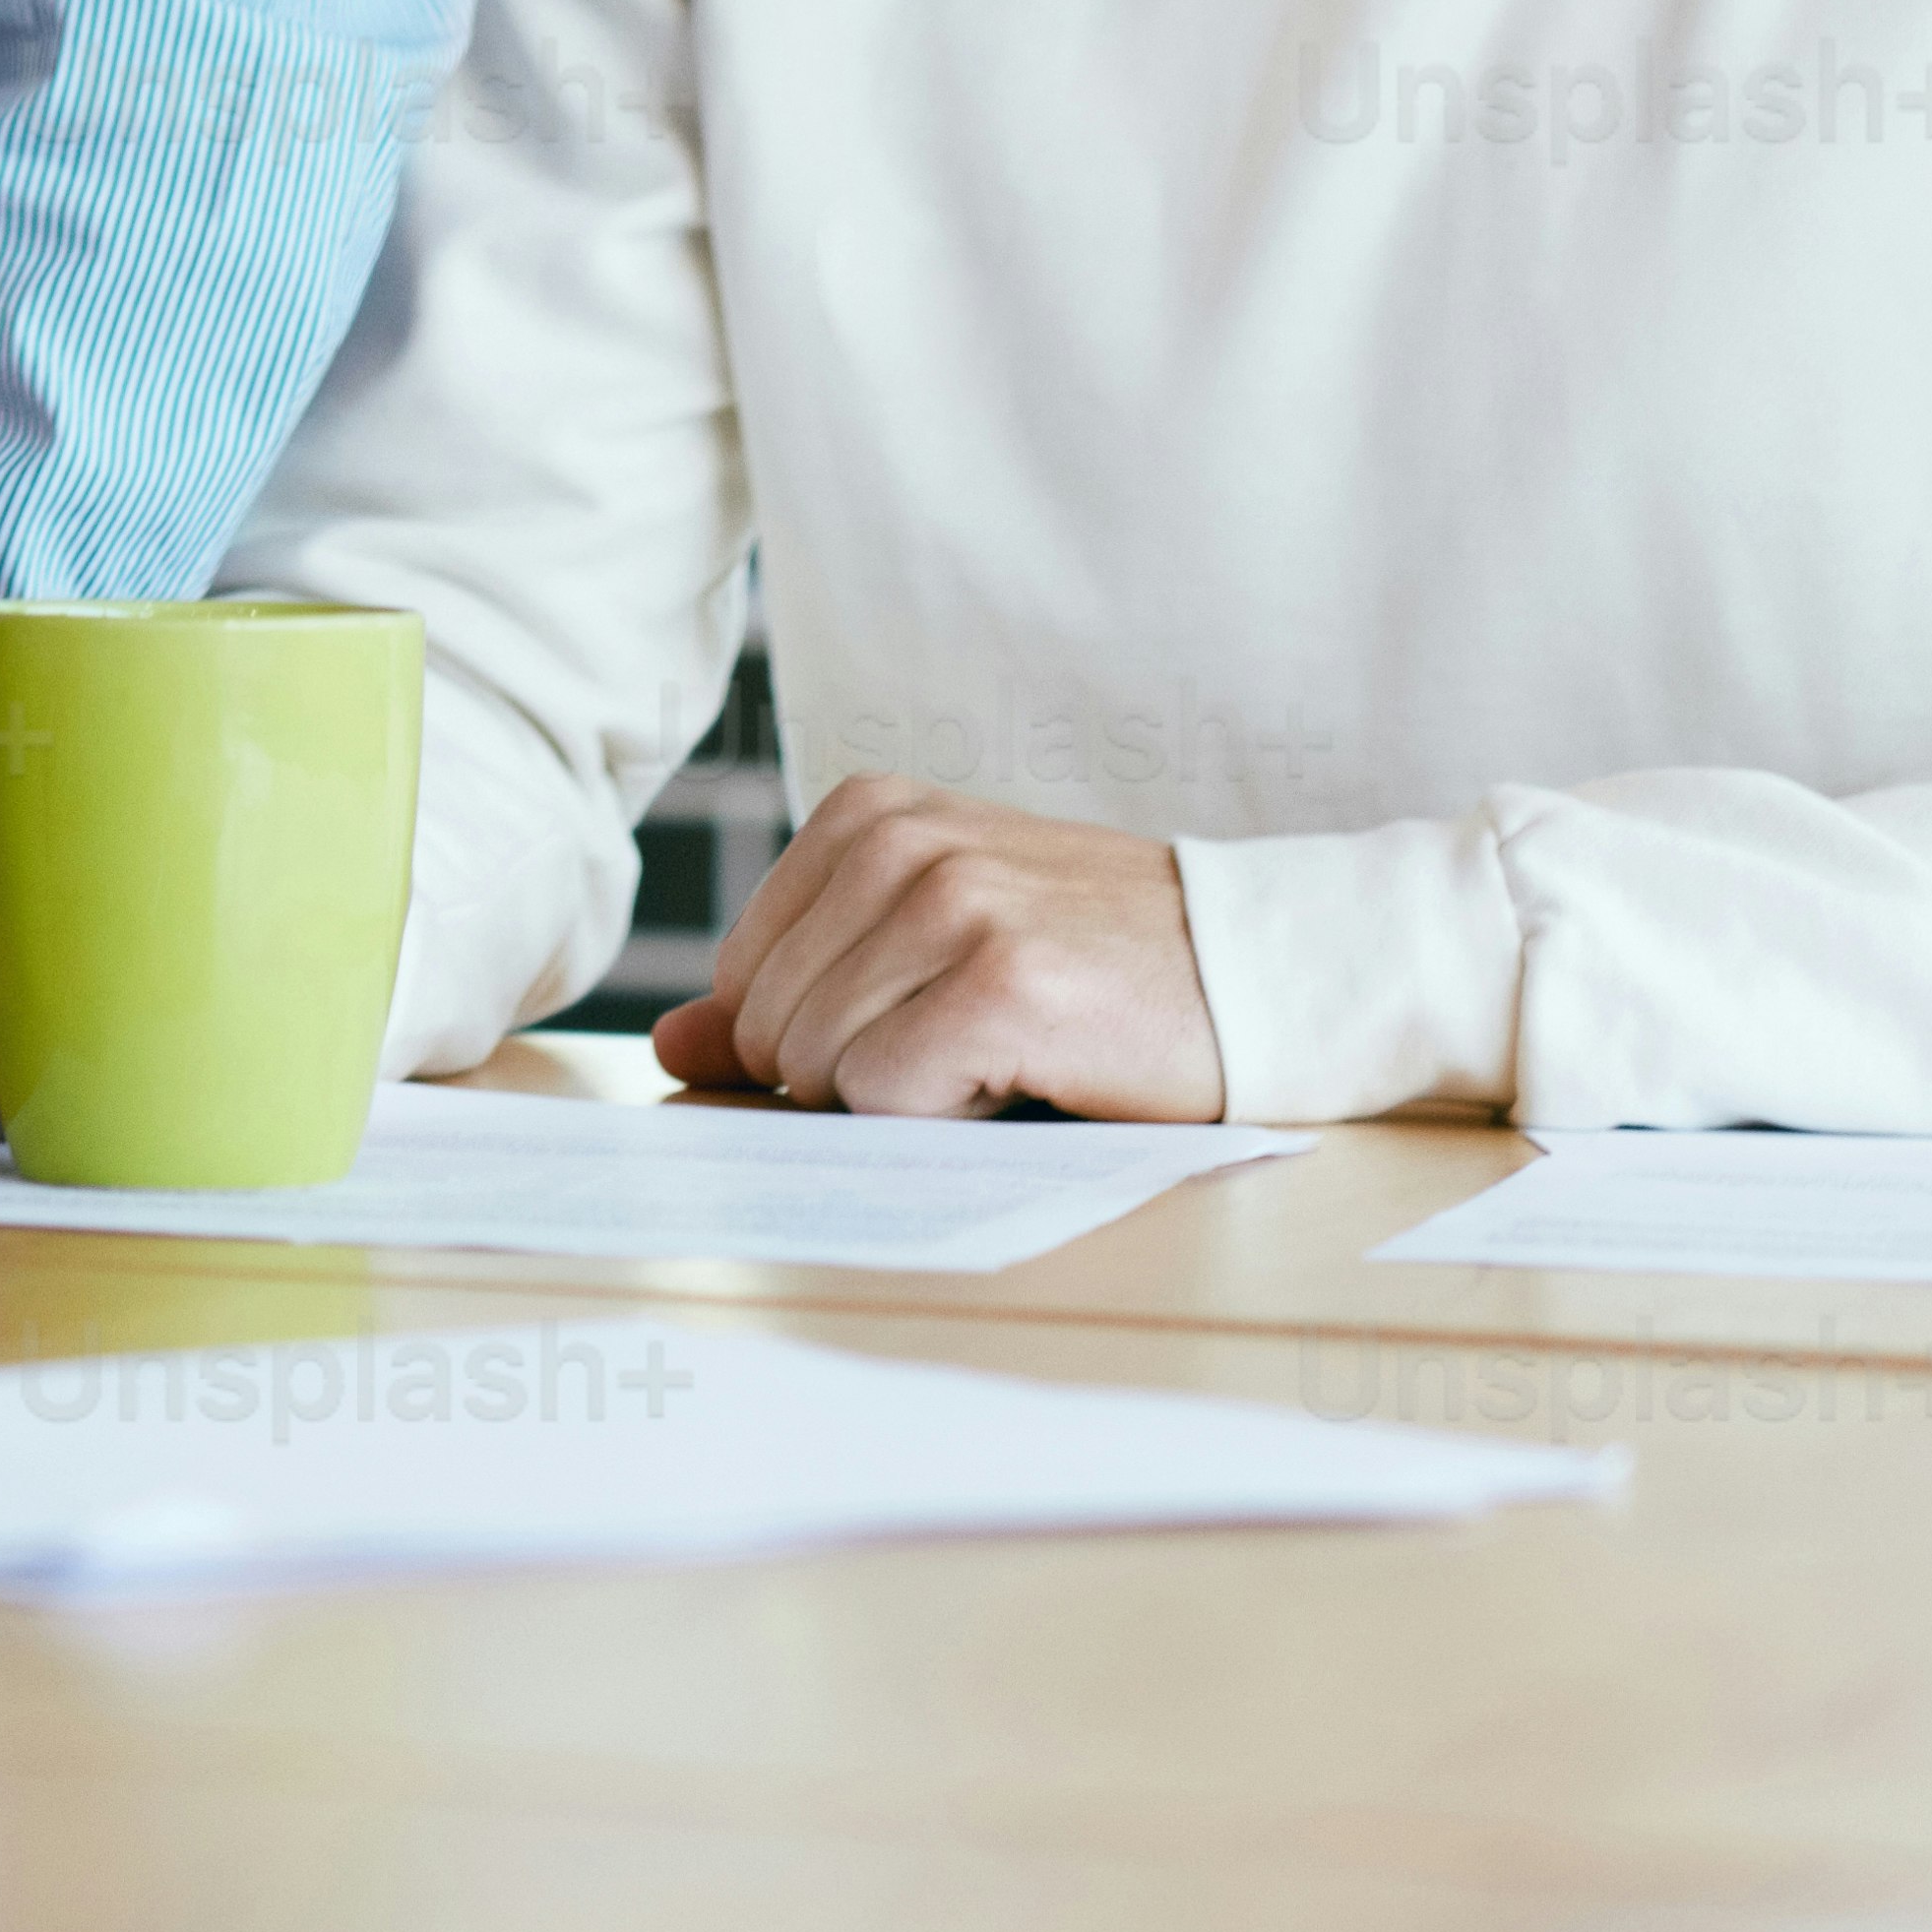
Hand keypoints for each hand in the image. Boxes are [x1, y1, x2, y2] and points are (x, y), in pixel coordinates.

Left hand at [657, 784, 1225, 1119]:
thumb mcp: (931, 950)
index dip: (823, 1036)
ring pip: (819, 1068)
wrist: (1260, 973)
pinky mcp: (1002, 983)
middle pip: (769, 1029)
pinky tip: (1030, 1076)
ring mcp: (951, 906)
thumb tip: (671, 1045)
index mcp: (868, 814)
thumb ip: (793, 991)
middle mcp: (899, 841)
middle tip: (978, 1042)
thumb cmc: (1093, 969)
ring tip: (1011, 1051)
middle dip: (856, 1074)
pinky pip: (886, 1098)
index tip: (932, 1013)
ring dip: (911, 1097)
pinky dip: (949, 1117)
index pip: (741, 978)